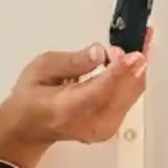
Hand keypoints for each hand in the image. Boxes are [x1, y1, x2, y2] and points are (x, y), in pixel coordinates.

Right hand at [0, 28, 152, 167]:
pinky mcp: (113, 127)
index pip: (100, 92)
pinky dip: (134, 76)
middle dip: (132, 63)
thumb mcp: (41, 68)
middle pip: (123, 92)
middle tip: (135, 39)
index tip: (134, 54)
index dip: (121, 72)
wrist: (29, 127)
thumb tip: (98, 53)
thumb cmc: (32, 98)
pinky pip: (131, 97)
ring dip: (137, 67)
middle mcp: (89, 123)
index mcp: (67, 109)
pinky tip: (133, 60)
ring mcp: (104, 128)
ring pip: (132, 93)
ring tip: (138, 43)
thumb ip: (72, 61)